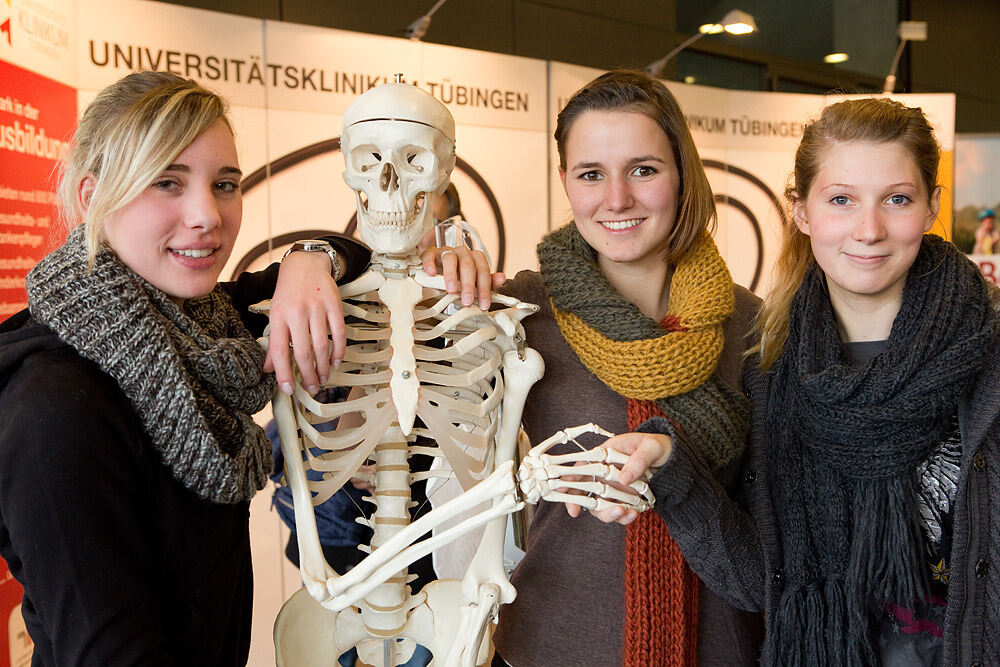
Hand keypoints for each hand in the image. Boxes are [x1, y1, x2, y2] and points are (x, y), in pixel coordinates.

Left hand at [264, 251, 345, 394]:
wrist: (304, 265)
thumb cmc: (288, 294)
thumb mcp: (275, 315)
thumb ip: (273, 342)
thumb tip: (269, 369)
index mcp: (278, 317)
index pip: (278, 350)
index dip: (283, 373)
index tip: (288, 389)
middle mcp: (296, 313)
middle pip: (302, 352)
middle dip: (308, 375)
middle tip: (312, 388)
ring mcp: (316, 308)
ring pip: (321, 345)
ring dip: (323, 367)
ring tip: (323, 379)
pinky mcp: (333, 304)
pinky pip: (339, 333)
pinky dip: (338, 351)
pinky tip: (335, 362)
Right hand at [421, 245, 504, 309]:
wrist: (437, 269)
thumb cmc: (457, 277)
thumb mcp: (473, 283)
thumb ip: (488, 282)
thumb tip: (502, 278)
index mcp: (474, 258)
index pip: (483, 269)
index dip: (484, 287)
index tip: (484, 304)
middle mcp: (461, 253)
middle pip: (468, 264)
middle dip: (469, 284)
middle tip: (467, 301)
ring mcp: (445, 252)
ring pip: (450, 258)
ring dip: (451, 275)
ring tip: (451, 291)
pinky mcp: (430, 253)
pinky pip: (430, 255)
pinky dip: (430, 264)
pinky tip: (431, 274)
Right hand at [566, 431, 671, 524]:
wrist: (675, 461)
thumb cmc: (659, 446)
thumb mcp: (653, 447)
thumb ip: (638, 460)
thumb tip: (623, 479)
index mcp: (606, 454)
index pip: (581, 467)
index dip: (569, 484)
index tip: (568, 501)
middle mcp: (605, 472)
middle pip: (587, 491)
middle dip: (589, 506)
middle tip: (606, 512)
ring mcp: (613, 487)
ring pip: (600, 506)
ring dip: (610, 514)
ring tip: (626, 513)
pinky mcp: (624, 499)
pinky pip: (618, 512)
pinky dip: (624, 516)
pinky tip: (635, 514)